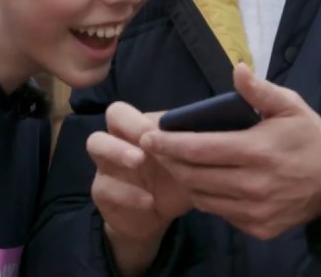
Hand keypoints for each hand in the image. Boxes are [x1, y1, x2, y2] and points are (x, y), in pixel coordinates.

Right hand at [87, 102, 192, 273]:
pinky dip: (129, 193)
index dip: (146, 114)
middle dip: (130, 124)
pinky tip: (149, 201)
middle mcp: (122, 137)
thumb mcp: (189, 164)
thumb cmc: (173, 181)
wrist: (152, 217)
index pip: (140, 103)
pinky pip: (106, 186)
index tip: (164, 131)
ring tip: (138, 162)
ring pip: (95, 142)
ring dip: (118, 150)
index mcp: (143, 127)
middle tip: (147, 140)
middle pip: (113, 114)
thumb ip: (198, 145)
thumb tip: (225, 123)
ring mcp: (107, 162)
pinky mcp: (102, 190)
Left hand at [141, 63, 320, 240]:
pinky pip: (220, 213)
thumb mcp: (289, 105)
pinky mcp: (259, 228)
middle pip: (194, 176)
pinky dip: (208, 198)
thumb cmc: (308, 136)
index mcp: (256, 150)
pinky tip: (205, 183)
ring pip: (203, 197)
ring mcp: (255, 210)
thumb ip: (259, 90)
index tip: (147, 137)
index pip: (199, 150)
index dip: (169, 144)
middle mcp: (253, 184)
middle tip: (155, 150)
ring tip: (176, 165)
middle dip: (169, 162)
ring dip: (185, 181)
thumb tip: (236, 69)